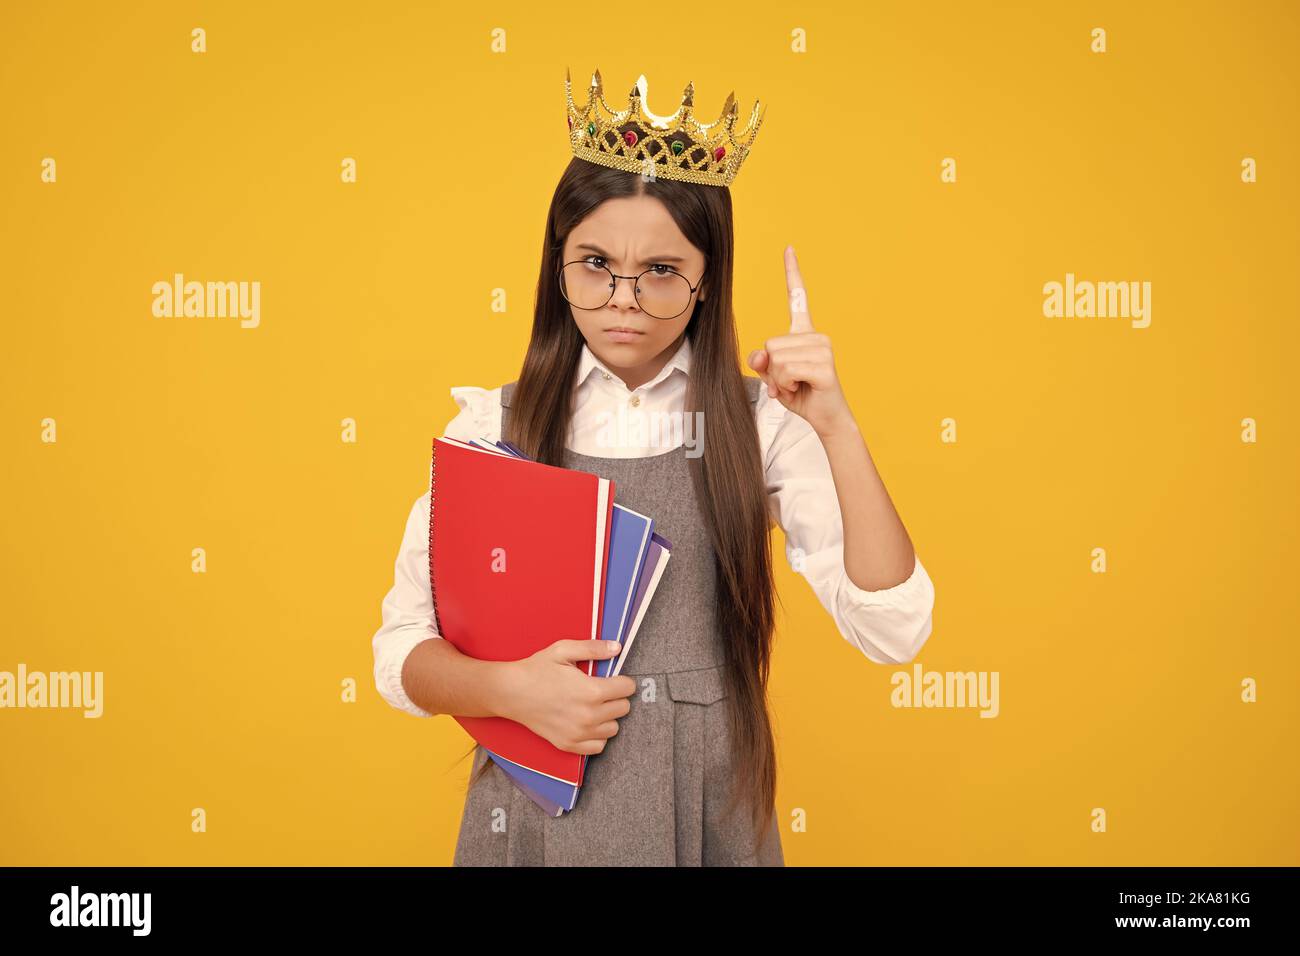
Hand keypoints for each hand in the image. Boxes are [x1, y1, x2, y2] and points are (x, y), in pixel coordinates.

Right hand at [500, 640, 635, 755]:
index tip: (613, 678)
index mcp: (591, 691)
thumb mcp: (563, 650)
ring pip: (613, 728)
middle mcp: (589, 716)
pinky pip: (599, 746)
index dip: (622, 680)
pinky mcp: (568, 745)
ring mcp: (579, 733)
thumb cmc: (536, 669)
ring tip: (593, 706)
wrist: (511, 692)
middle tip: (601, 690)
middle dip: (616, 697)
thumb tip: (617, 648)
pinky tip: (587, 722)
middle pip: (624, 709)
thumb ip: (593, 648)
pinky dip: (597, 735)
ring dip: (608, 717)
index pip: (627, 688)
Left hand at [748, 245, 855, 438]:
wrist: (826, 418)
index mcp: (804, 333)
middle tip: (789, 381)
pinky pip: (786, 371)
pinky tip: (801, 389)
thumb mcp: (774, 377)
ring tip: (797, 385)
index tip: (789, 248)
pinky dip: (785, 385)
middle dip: (771, 369)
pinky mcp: (824, 365)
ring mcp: (823, 348)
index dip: (792, 273)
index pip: (797, 298)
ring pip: (776, 358)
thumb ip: (763, 362)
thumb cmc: (802, 395)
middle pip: (770, 343)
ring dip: (778, 380)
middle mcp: (816, 335)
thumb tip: (759, 354)